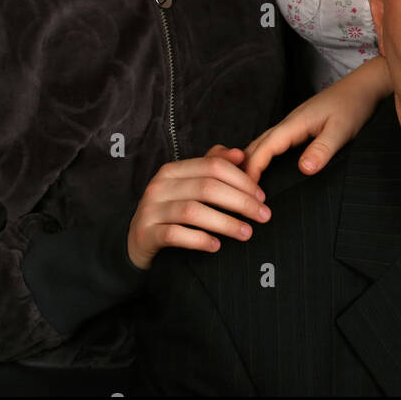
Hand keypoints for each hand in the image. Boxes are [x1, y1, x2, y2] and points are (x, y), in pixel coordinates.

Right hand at [127, 145, 270, 270]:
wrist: (136, 241)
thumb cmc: (171, 212)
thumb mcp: (190, 186)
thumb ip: (213, 167)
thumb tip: (240, 154)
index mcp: (173, 170)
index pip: (213, 166)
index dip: (241, 180)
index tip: (262, 196)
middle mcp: (160, 186)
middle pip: (207, 187)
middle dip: (241, 201)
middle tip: (263, 215)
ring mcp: (150, 209)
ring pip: (193, 211)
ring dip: (225, 222)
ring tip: (247, 232)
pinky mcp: (145, 233)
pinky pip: (175, 234)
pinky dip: (199, 240)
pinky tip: (217, 246)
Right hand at [242, 55, 390, 180]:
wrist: (363, 86)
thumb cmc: (353, 105)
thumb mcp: (341, 130)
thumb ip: (322, 149)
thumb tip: (303, 170)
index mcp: (294, 124)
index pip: (264, 148)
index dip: (252, 169)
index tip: (245, 191)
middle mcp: (288, 123)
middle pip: (256, 146)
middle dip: (243, 168)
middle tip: (236, 195)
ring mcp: (292, 124)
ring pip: (263, 144)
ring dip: (251, 162)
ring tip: (243, 186)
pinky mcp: (298, 127)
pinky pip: (273, 143)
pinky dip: (262, 157)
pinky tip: (264, 169)